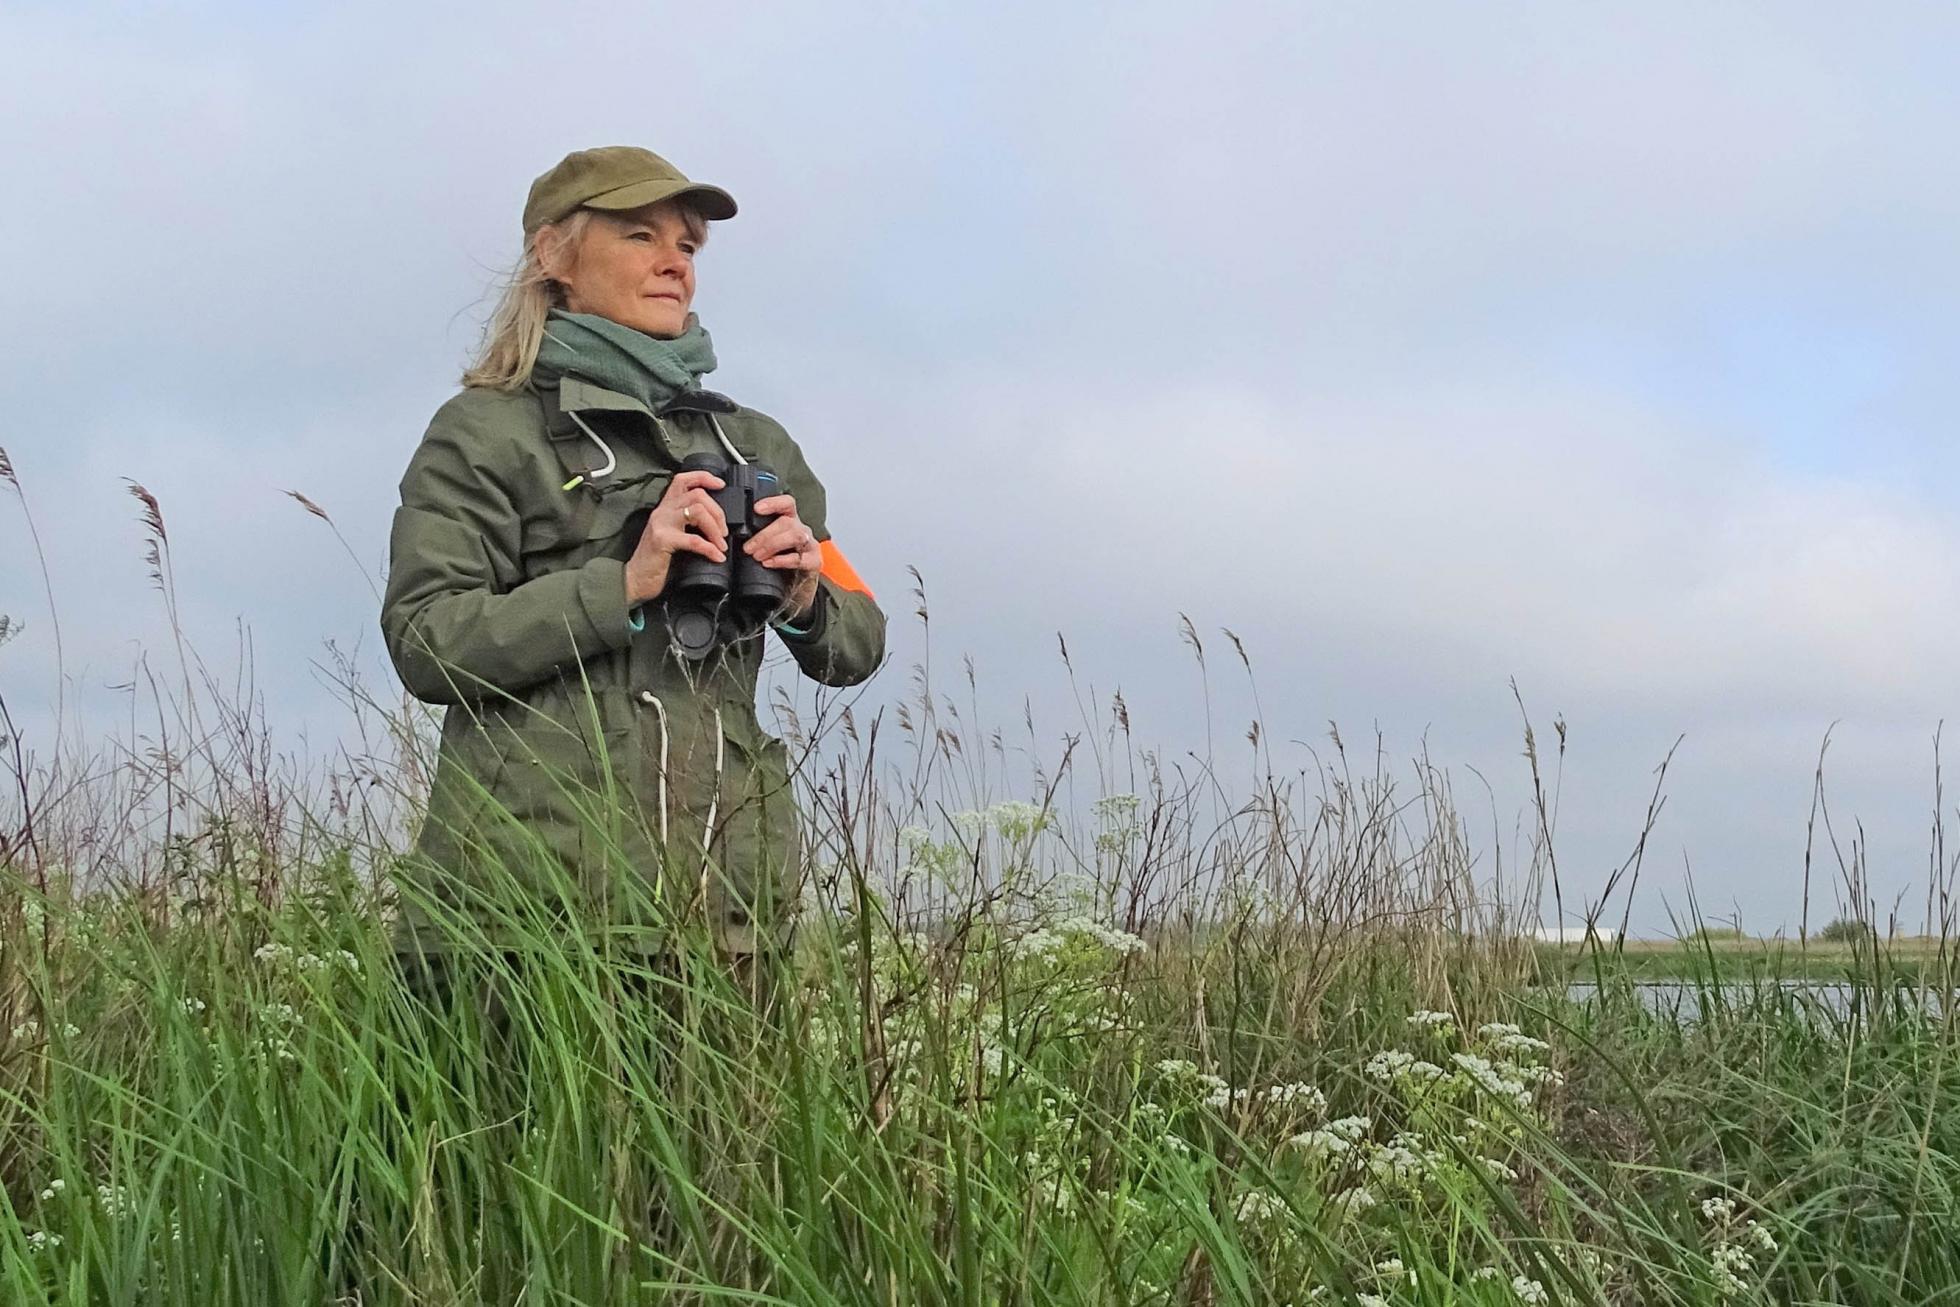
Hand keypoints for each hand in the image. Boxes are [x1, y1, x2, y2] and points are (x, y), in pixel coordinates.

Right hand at [624, 470, 728, 604]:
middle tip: (724, 531)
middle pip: (697, 494)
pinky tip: (716, 556)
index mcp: (666, 508)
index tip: (720, 484)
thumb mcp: (671, 535)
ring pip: (697, 510)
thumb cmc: (654, 560)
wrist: (634, 580)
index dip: (703, 477)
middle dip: (718, 511)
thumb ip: (686, 524)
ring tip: (720, 543)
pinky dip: (710, 548)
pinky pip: (693, 539)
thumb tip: (715, 525)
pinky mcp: (662, 540)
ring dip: (715, 527)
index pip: (683, 480)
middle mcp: (663, 511)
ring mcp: (661, 524)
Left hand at [747, 493, 821, 622]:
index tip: (756, 509)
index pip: (786, 503)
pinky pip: (800, 558)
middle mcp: (802, 529)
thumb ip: (757, 537)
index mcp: (790, 521)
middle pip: (787, 522)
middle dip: (764, 534)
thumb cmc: (780, 563)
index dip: (773, 503)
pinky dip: (783, 560)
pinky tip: (770, 563)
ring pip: (795, 536)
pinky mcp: (814, 561)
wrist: (797, 588)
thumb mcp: (768, 546)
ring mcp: (810, 544)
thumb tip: (734, 535)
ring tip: (758, 556)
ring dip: (772, 545)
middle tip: (748, 548)